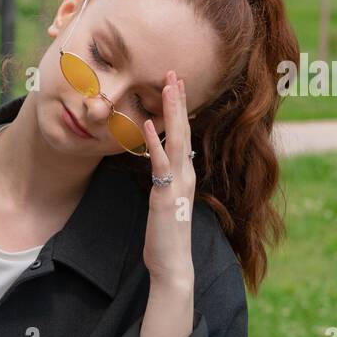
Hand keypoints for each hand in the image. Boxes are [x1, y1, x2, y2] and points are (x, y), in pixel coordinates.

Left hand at [140, 69, 194, 287]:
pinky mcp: (165, 196)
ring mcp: (178, 184)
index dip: (180, 110)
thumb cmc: (165, 236)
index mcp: (185, 175)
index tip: (175, 85)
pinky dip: (155, 143)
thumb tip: (157, 170)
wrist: (173, 264)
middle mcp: (186, 175)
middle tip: (174, 72)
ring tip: (169, 85)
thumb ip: (163, 184)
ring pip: (177, 140)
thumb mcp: (164, 203)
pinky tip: (150, 124)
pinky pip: (161, 164)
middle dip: (179, 100)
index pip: (184, 135)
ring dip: (173, 112)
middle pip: (184, 130)